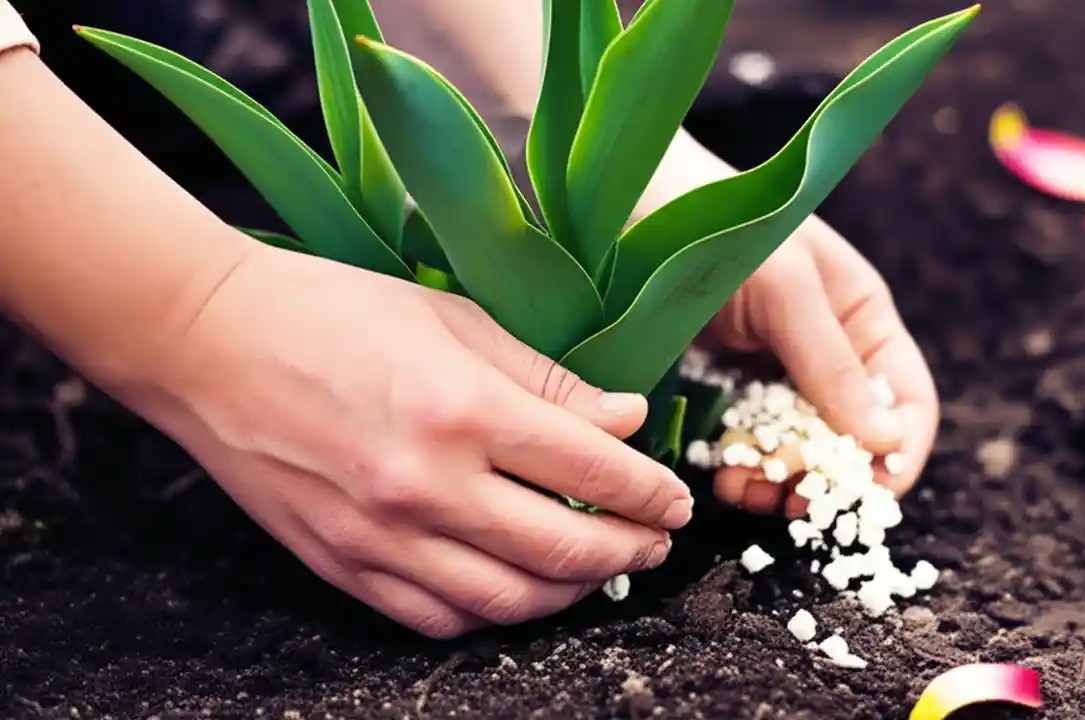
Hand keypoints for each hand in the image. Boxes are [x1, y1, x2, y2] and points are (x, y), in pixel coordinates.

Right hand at [131, 242, 692, 637]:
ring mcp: (380, 537)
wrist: (205, 343)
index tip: (675, 499)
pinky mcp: (342, 566)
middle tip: (655, 541)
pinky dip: (496, 613)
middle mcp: (426, 485)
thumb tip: (626, 419)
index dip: (652, 492)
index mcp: (463, 409)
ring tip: (599, 569)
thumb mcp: (452, 319)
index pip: (595, 470)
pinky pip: (440, 620)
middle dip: (631, 551)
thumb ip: (546, 379)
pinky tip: (520, 588)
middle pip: (566, 549)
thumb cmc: (331, 311)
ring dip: (573, 592)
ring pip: (511, 600)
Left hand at [704, 215, 938, 515]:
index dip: (900, 452)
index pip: (907, 400)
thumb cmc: (719, 225)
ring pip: (801, 454)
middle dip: (826, 476)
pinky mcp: (728, 391)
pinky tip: (723, 473)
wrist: (631, 204)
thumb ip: (832, 363)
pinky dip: (745, 470)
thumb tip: (886, 443)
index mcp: (861, 318)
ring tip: (743, 487)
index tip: (868, 493)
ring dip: (780, 483)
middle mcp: (828, 353)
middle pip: (852, 442)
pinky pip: (752, 447)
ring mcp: (776, 375)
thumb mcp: (785, 287)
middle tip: (786, 496)